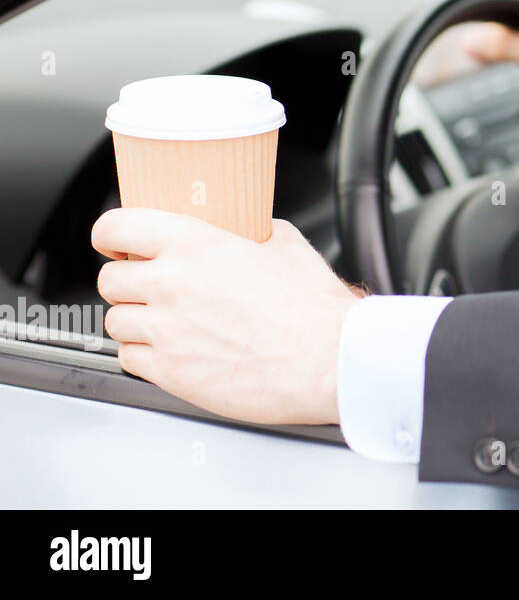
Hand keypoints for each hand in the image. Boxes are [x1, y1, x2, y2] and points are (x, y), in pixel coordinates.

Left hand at [92, 208, 361, 425]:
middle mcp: (172, 284)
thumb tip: (244, 228)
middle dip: (128, 283)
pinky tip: (173, 350)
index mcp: (196, 244)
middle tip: (151, 288)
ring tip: (167, 323)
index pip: (116, 227)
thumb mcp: (286, 245)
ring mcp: (167, 331)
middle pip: (109, 279)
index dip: (109, 234)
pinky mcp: (170, 371)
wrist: (328, 360)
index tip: (116, 243)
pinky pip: (129, 359)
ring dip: (136, 321)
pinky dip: (144, 355)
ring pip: (116, 321)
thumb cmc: (313, 309)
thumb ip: (251, 232)